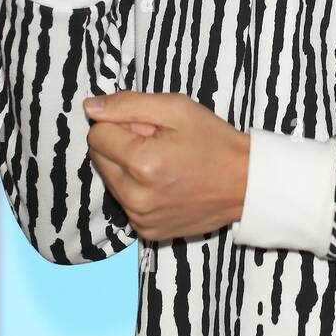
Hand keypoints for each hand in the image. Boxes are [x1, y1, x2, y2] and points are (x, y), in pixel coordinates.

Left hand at [82, 91, 249, 240]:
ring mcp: (140, 218)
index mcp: (142, 163)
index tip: (149, 127)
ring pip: (110, 180)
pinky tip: (166, 184)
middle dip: (122, 145)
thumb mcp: (176, 108)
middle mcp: (135, 197)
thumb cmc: (213, 140)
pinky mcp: (146, 231)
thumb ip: (127, 104)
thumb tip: (90, 107)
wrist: (245, 183)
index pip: (97, 134)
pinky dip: (138, 190)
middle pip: (99, 158)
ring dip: (128, 168)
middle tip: (158, 143)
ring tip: (164, 164)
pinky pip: (125, 202)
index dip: (121, 123)